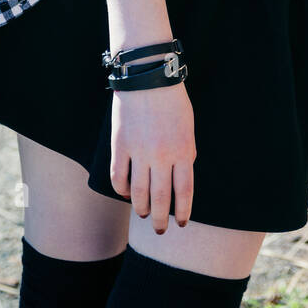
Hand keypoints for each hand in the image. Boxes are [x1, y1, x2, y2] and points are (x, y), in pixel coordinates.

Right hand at [110, 79, 195, 233]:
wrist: (148, 77)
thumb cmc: (172, 101)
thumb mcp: (188, 127)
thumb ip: (186, 152)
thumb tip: (181, 176)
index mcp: (183, 150)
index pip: (184, 191)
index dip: (183, 211)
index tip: (181, 223)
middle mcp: (162, 156)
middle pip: (161, 198)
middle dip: (160, 219)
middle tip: (158, 230)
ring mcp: (139, 152)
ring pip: (139, 193)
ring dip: (141, 208)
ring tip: (143, 215)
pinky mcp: (120, 146)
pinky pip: (119, 177)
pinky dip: (122, 191)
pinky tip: (126, 195)